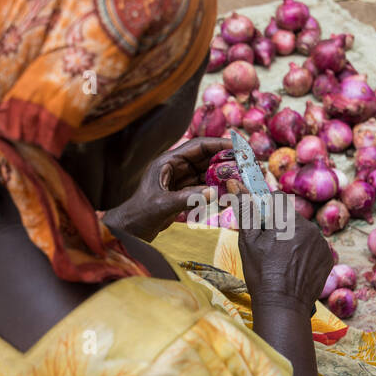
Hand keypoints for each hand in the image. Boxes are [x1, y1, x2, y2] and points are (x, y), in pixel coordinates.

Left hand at [102, 137, 231, 240]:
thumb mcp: (162, 206)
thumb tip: (214, 192)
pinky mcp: (182, 194)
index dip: (219, 144)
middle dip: (226, 161)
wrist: (129, 231)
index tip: (238, 147)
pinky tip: (228, 197)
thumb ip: (187, 198)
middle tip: (246, 165)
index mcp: (168, 162)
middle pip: (206, 159)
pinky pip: (204, 189)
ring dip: (223, 178)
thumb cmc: (139, 215)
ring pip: (207, 174)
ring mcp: (180, 181)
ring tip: (242, 182)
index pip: (198, 146)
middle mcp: (175, 168)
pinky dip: (216, 192)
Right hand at [238, 197, 333, 310]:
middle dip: (280, 225)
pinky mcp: (327, 257)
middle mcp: (309, 227)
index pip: (277, 198)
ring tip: (282, 260)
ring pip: (303, 231)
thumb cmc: (262, 274)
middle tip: (269, 246)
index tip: (261, 221)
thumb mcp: (248, 242)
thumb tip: (235, 187)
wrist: (283, 305)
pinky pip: (313, 246)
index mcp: (288, 220)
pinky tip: (294, 267)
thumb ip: (246, 211)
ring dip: (293, 239)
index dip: (267, 207)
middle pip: (291, 216)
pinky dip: (305, 252)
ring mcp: (321, 243)